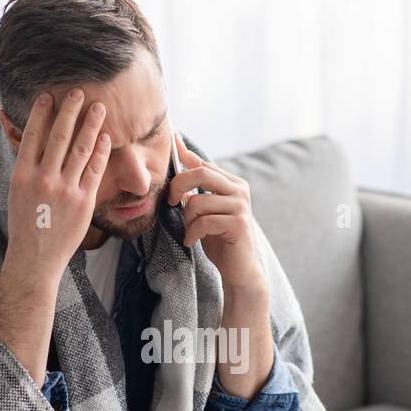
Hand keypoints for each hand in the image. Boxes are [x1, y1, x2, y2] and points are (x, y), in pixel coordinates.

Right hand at [5, 89, 110, 284]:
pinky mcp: (84, 202)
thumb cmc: (25, 223)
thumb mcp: (16, 191)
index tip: (49, 95)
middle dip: (70, 111)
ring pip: (80, 149)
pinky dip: (102, 151)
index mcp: (22, 175)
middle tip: (79, 91)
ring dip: (91, 125)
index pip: (33, 135)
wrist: (35, 258)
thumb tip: (24, 137)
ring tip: (99, 108)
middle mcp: (43, 180)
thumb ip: (25, 164)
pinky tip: (106, 137)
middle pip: (59, 136)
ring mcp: (65, 191)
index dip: (42, 113)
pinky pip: (95, 170)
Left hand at [168, 133, 263, 289]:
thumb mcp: (204, 209)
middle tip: (170, 203)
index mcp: (233, 183)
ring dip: (187, 219)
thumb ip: (195, 186)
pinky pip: (203, 221)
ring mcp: (240, 206)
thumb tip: (180, 152)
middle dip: (178, 186)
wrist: (239, 269)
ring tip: (190, 231)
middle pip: (200, 173)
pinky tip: (192, 241)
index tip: (172, 141)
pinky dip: (192, 233)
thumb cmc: (219, 238)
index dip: (184, 155)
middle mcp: (240, 190)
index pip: (203, 164)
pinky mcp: (238, 224)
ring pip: (198, 201)